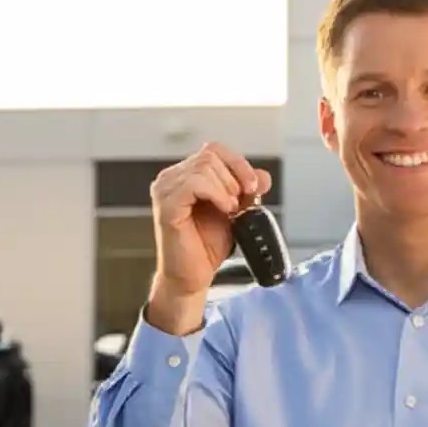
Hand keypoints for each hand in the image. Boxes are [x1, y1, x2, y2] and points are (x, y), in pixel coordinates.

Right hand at [145, 142, 271, 332]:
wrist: (192, 277)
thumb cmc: (206, 246)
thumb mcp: (236, 212)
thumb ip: (247, 191)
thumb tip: (263, 175)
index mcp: (185, 176)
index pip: (214, 149)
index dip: (238, 164)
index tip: (253, 187)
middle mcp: (171, 178)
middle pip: (211, 155)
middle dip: (235, 178)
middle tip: (239, 204)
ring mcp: (165, 190)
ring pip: (204, 166)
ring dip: (227, 188)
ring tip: (230, 210)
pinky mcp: (166, 205)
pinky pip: (195, 183)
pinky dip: (217, 194)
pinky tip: (224, 210)